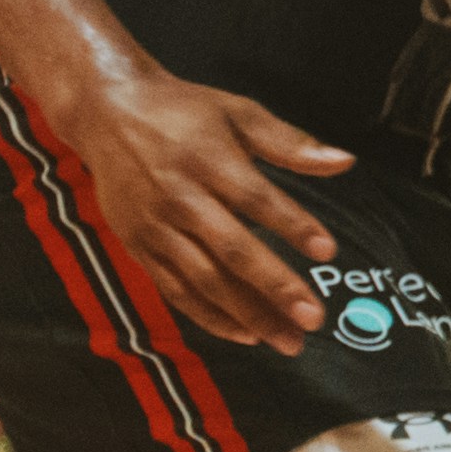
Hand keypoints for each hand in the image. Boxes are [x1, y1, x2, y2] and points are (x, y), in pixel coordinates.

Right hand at [75, 57, 350, 343]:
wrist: (106, 112)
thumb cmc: (183, 111)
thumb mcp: (238, 113)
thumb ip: (290, 143)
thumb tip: (344, 161)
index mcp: (210, 161)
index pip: (258, 199)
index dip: (293, 225)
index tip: (327, 251)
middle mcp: (182, 198)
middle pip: (231, 250)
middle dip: (274, 287)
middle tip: (312, 318)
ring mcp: (157, 227)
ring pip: (205, 280)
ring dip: (248, 314)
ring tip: (288, 340)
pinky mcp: (139, 247)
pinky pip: (176, 290)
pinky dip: (209, 316)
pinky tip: (245, 334)